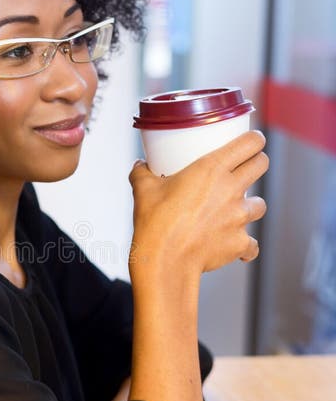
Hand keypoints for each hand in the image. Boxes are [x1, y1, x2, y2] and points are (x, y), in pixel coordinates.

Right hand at [129, 130, 268, 276]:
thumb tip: (139, 165)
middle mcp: (231, 189)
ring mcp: (239, 217)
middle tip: (246, 167)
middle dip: (257, 162)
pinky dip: (245, 245)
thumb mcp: (143, 191)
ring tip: (236, 210)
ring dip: (250, 205)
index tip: (252, 141)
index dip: (254, 139)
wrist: (165, 261)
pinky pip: (252, 244)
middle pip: (261, 165)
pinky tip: (233, 244)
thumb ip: (142, 173)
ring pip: (260, 205)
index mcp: (212, 168)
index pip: (250, 143)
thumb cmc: (155, 223)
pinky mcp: (239, 243)